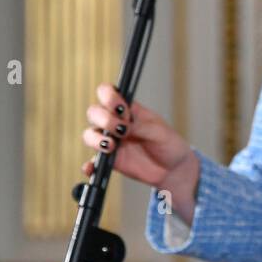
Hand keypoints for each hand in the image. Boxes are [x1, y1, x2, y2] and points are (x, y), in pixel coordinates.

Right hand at [81, 83, 198, 222]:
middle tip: (121, 129)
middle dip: (104, 118)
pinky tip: (91, 168)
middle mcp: (114, 122)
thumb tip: (122, 126)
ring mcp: (109, 140)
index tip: (120, 108)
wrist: (172, 168)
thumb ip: (139, 126)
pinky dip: (89, 165)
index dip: (108, 97)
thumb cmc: (167, 143)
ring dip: (95, 139)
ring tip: (112, 145)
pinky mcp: (108, 159)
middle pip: (94, 112)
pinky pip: (92, 162)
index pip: (107, 93)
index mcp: (127, 109)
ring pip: (89, 135)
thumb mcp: (158, 131)